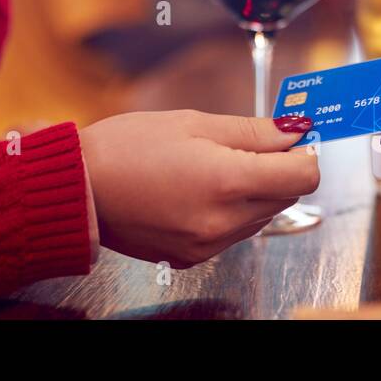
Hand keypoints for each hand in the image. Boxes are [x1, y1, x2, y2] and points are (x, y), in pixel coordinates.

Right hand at [80, 110, 318, 267]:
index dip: (304, 153)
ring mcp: (208, 244)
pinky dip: (230, 210)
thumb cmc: (127, 147)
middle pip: (286, 196)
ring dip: (254, 190)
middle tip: (248, 144)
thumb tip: (296, 129)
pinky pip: (234, 232)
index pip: (303, 176)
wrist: (77, 189)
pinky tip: (199, 189)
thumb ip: (253, 131)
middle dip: (278, 168)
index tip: (291, 137)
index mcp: (227, 182)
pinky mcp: (192, 257)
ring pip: (262, 215)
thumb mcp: (194, 123)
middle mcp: (223, 222)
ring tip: (214, 164)